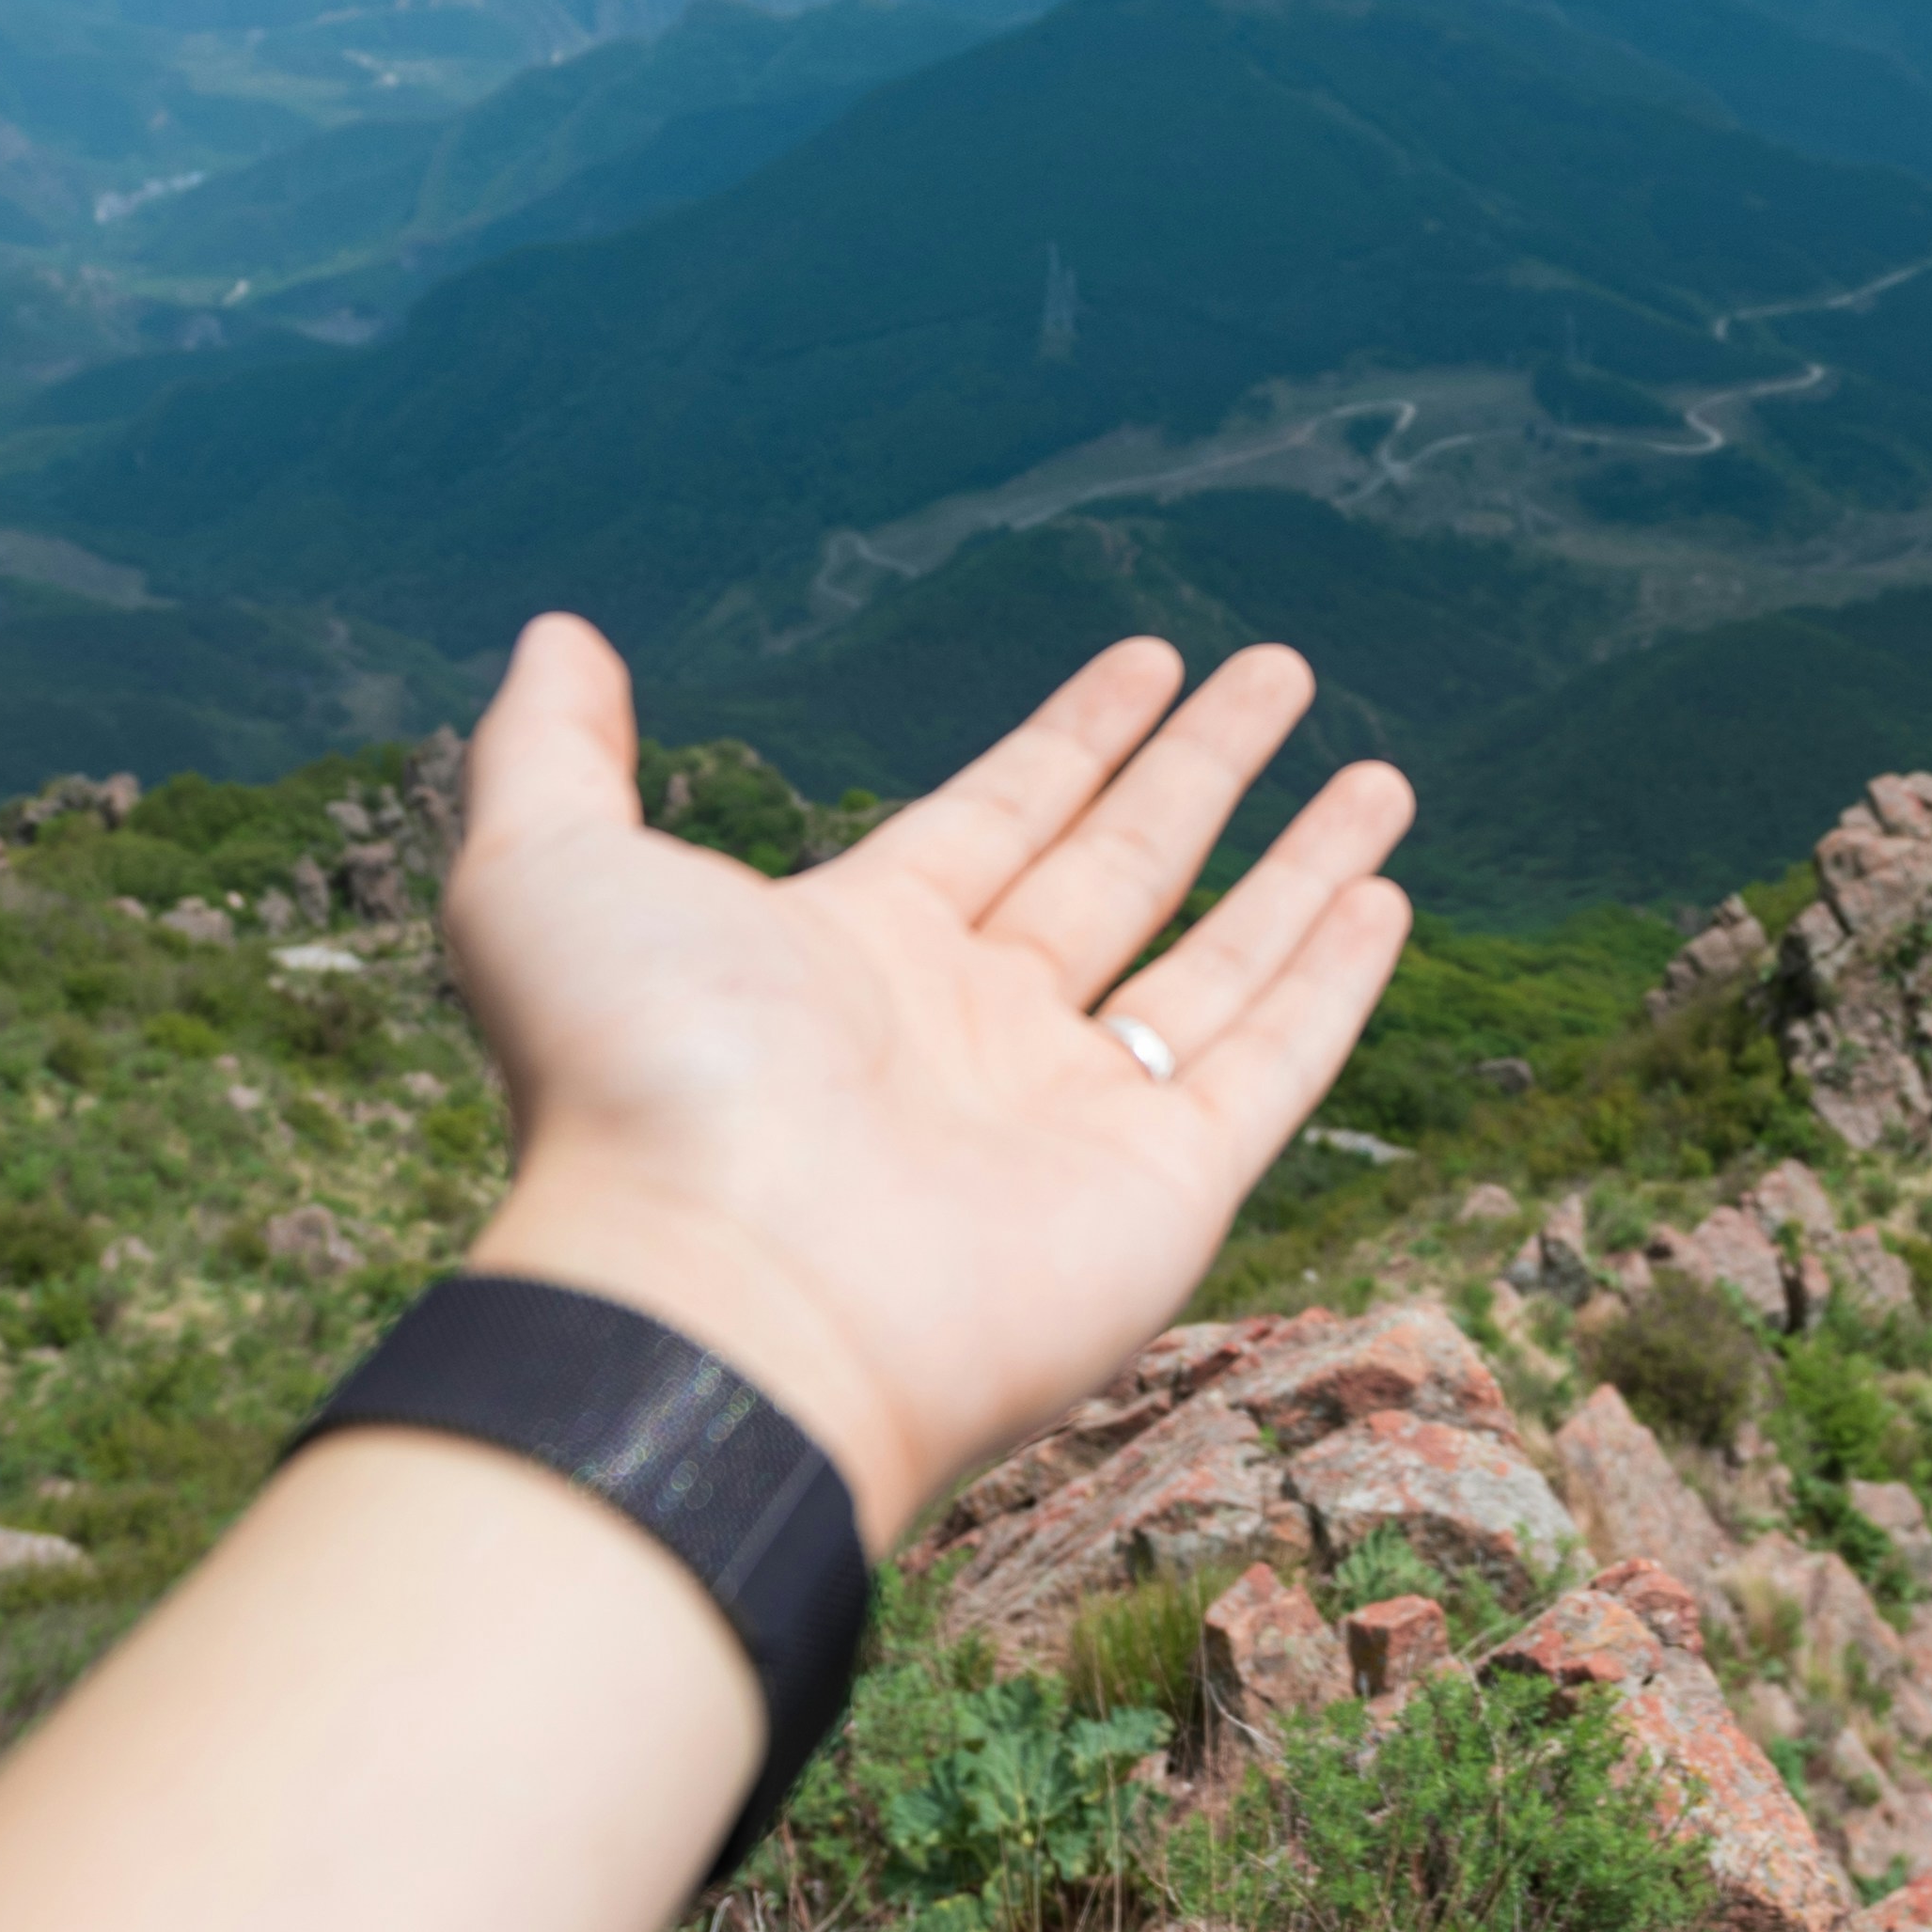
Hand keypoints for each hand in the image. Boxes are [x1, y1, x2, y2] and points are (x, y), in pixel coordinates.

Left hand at [441, 613, 1411, 1542]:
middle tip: (1281, 668)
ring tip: (1383, 773)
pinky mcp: (1162, 1192)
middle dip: (1200, 768)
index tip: (1151, 659)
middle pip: (1118, 870)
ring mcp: (1073, 1119)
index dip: (1075, 738)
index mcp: (855, 958)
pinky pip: (1269, 1067)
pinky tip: (1384, 898)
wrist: (719, 1297)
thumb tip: (559, 634)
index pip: (995, 820)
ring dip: (1298, 866)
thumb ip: (553, 752)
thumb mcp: (547, 875)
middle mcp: (974, 1036)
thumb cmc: (627, 1087)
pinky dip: (1332, 987)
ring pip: (1215, 964)